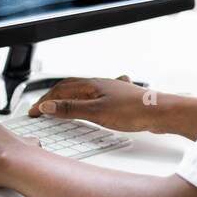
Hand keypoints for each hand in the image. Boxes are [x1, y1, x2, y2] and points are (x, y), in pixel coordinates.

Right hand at [28, 76, 160, 132]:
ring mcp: (111, 91)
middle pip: (71, 88)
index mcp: (92, 84)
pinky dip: (87, 101)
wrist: (161, 112)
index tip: (34, 111)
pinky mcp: (120, 100)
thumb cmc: (134, 110)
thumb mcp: (97, 112)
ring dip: (69, 98)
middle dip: (54, 97)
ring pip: (84, 92)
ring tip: (60, 105)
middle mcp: (100, 84)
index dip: (45, 100)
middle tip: (42, 109)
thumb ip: (71, 109)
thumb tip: (48, 106)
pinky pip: (97, 98)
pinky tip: (94, 104)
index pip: (61, 89)